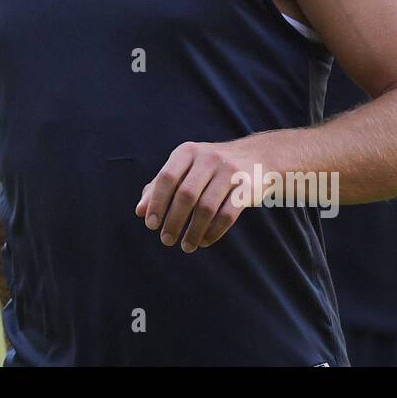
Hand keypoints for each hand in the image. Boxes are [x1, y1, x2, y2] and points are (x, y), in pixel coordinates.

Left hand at [135, 140, 262, 252]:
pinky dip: (213, 232)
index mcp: (188, 151)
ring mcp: (230, 172)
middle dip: (174, 221)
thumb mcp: (185, 168)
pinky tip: (204, 241)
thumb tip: (140, 211)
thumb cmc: (209, 168)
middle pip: (186, 194)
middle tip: (166, 240)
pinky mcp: (248, 187)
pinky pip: (227, 215)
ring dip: (193, 231)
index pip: (167, 178)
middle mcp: (209, 158)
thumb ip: (160, 186)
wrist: (257, 158)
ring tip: (185, 246)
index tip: (150, 225)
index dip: (157, 203)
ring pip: (207, 208)